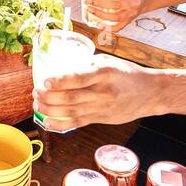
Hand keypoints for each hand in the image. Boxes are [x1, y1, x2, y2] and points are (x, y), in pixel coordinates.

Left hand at [33, 54, 148, 131]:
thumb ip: (86, 66)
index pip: (80, 77)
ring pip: (71, 111)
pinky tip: (47, 121)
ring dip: (50, 110)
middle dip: (48, 97)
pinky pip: (77, 123)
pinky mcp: (101, 118)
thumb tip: (61, 70)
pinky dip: (60, 123)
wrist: (150, 92)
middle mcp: (103, 91)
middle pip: (71, 97)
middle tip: (35, 92)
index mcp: (105, 72)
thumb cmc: (127, 73)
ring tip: (37, 105)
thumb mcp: (108, 62)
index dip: (61, 81)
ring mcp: (102, 108)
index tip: (46, 81)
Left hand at [82, 0, 143, 30]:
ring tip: (90, 9)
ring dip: (101, 14)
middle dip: (100, 3)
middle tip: (88, 1)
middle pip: (117, 4)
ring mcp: (130, 14)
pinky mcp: (128, 22)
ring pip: (116, 17)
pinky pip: (118, 27)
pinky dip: (108, 27)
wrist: (144, 0)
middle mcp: (133, 4)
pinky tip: (98, 24)